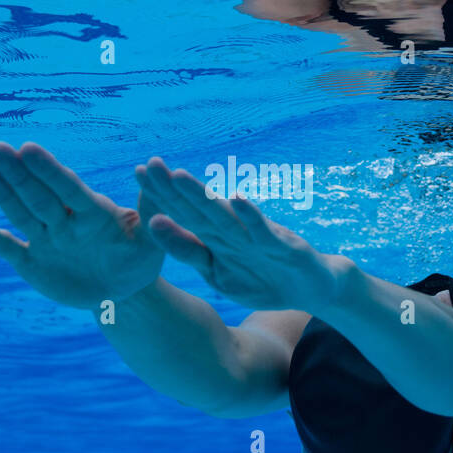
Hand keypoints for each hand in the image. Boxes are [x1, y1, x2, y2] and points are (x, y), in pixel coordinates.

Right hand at [0, 142, 163, 309]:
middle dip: (19, 174)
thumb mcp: (152, 239)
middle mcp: (64, 221)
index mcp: (92, 213)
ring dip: (2, 194)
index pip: (67, 188)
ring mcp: (46, 240)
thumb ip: (151, 208)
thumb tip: (153, 166)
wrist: (122, 293)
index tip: (29, 148)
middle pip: (39, 196)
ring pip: (20, 214)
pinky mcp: (32, 263)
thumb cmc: (139, 261)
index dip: (49, 171)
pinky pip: (7, 247)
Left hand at [134, 157, 347, 311]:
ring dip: (203, 197)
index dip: (161, 195)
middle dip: (173, 189)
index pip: (183, 214)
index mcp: (216, 238)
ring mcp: (258, 237)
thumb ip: (190, 251)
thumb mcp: (218, 274)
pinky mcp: (283, 245)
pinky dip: (251, 216)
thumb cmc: (263, 278)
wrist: (314, 287)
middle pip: (198, 209)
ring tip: (180, 177)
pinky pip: (263, 231)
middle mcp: (234, 231)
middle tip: (149, 164)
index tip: (137, 173)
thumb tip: (155, 226)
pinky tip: (236, 199)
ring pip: (225, 216)